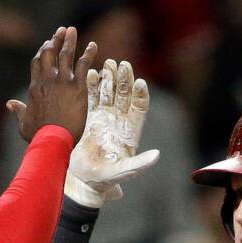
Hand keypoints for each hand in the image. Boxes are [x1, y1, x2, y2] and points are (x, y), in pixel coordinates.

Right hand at [6, 26, 98, 142]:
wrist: (52, 139)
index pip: (37, 62)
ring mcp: (62, 82)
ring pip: (66, 55)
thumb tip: (10, 104)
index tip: (47, 43)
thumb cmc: (38, 135)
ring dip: (69, 41)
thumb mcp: (24, 123)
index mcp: (35, 87)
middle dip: (55, 40)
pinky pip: (83, 65)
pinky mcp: (77, 87)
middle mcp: (47, 80)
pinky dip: (89, 54)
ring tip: (73, 30)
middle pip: (49, 53)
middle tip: (61, 30)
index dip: (42, 51)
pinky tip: (93, 45)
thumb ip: (18, 111)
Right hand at [65, 58, 160, 207]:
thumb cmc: (106, 178)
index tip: (140, 82)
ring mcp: (105, 118)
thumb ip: (140, 164)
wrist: (84, 180)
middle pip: (125, 95)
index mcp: (131, 131)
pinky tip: (92, 73)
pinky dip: (93, 86)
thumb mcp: (125, 171)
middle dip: (125, 80)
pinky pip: (92, 98)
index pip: (140, 107)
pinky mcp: (90, 119)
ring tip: (108, 62)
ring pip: (109, 93)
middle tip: (123, 64)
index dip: (140, 94)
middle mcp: (119, 122)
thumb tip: (156, 156)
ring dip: (109, 78)